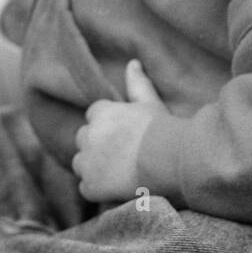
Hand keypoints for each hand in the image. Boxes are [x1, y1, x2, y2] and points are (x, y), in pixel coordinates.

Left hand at [72, 59, 169, 202]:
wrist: (170, 162)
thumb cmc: (164, 130)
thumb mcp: (150, 103)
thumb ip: (137, 83)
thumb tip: (132, 62)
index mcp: (100, 112)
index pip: (95, 117)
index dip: (110, 127)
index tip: (126, 136)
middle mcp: (88, 135)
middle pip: (84, 139)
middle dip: (97, 146)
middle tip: (123, 156)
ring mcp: (87, 162)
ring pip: (81, 163)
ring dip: (94, 168)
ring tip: (120, 173)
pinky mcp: (90, 185)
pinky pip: (87, 187)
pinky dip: (99, 190)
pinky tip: (118, 189)